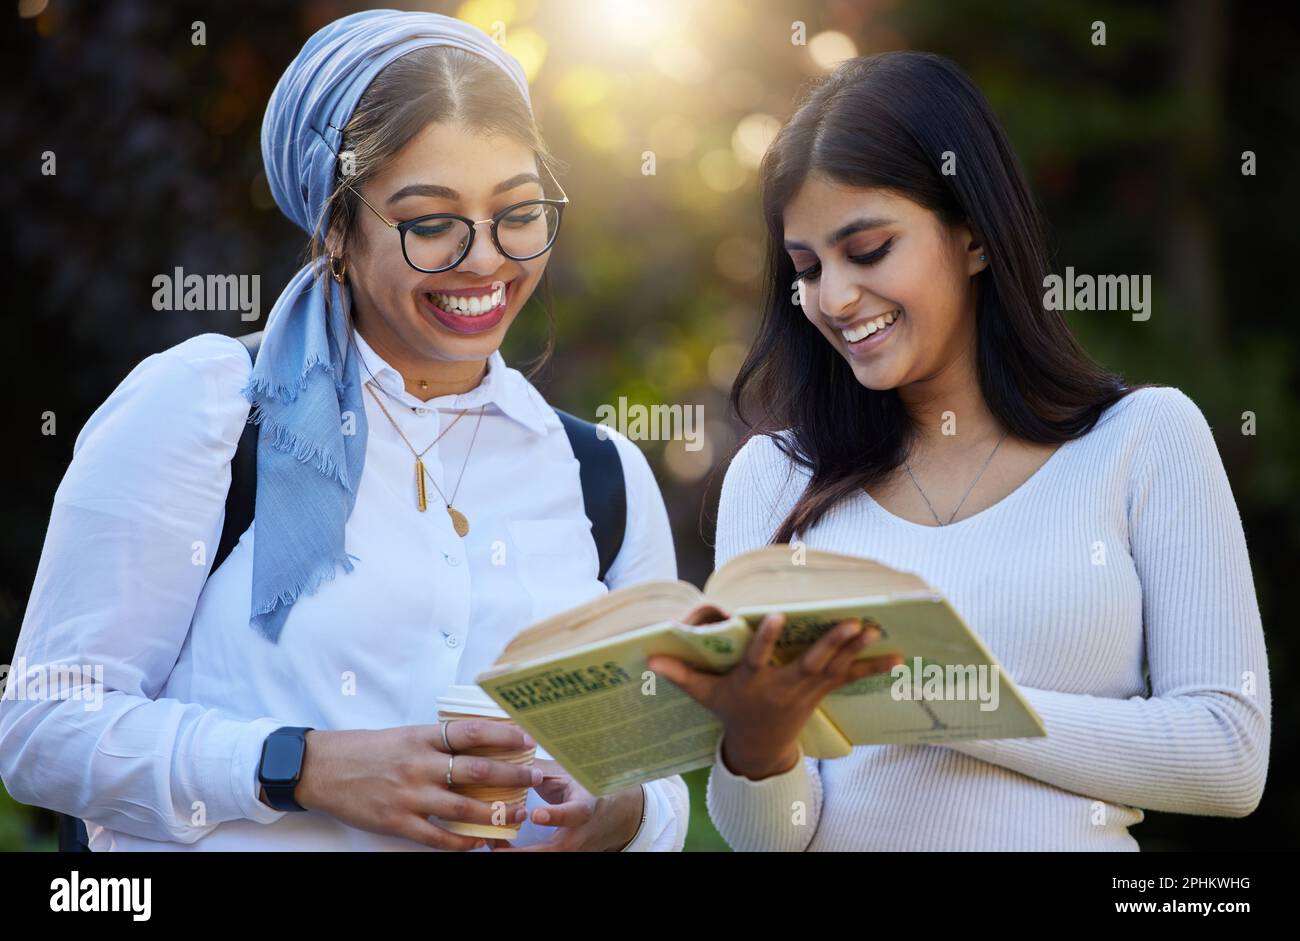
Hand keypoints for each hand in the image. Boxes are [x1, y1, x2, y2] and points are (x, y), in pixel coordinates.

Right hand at [280, 724, 541, 849]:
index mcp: (422, 737)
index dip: (504, 735)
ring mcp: (409, 795)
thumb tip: (479, 744)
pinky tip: (479, 841)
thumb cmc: (366, 750)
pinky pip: (438, 836)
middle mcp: (419, 764)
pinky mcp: (397, 822)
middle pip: (477, 770)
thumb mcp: (405, 734)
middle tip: (535, 777)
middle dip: (512, 775)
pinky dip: (462, 841)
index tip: (527, 738)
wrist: (322, 768)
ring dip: (496, 811)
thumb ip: (438, 741)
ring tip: (518, 812)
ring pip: (464, 806)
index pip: (472, 732)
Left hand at [485, 759, 643, 851]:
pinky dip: (518, 856)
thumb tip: (507, 752)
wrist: (614, 815)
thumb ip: (539, 771)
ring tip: (493, 844)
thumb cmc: (584, 790)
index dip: (555, 815)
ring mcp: (572, 851)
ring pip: (545, 859)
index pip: (573, 813)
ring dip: (516, 855)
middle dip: (525, 851)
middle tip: (497, 845)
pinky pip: (540, 860)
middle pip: (555, 850)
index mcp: (584, 807)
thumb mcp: (567, 777)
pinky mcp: (564, 857)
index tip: (536, 815)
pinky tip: (499, 846)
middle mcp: (579, 834)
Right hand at [647, 612, 901, 779]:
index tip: (777, 617)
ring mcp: (807, 690)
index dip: (767, 639)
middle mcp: (785, 686)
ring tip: (876, 629)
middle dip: (831, 645)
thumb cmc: (731, 710)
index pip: (759, 658)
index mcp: (754, 682)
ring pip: (834, 668)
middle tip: (853, 624)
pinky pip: (850, 678)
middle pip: (810, 664)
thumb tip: (649, 658)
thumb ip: (681, 674)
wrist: (760, 746)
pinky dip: (873, 667)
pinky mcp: (822, 691)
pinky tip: (897, 657)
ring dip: (856, 649)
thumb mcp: (705, 695)